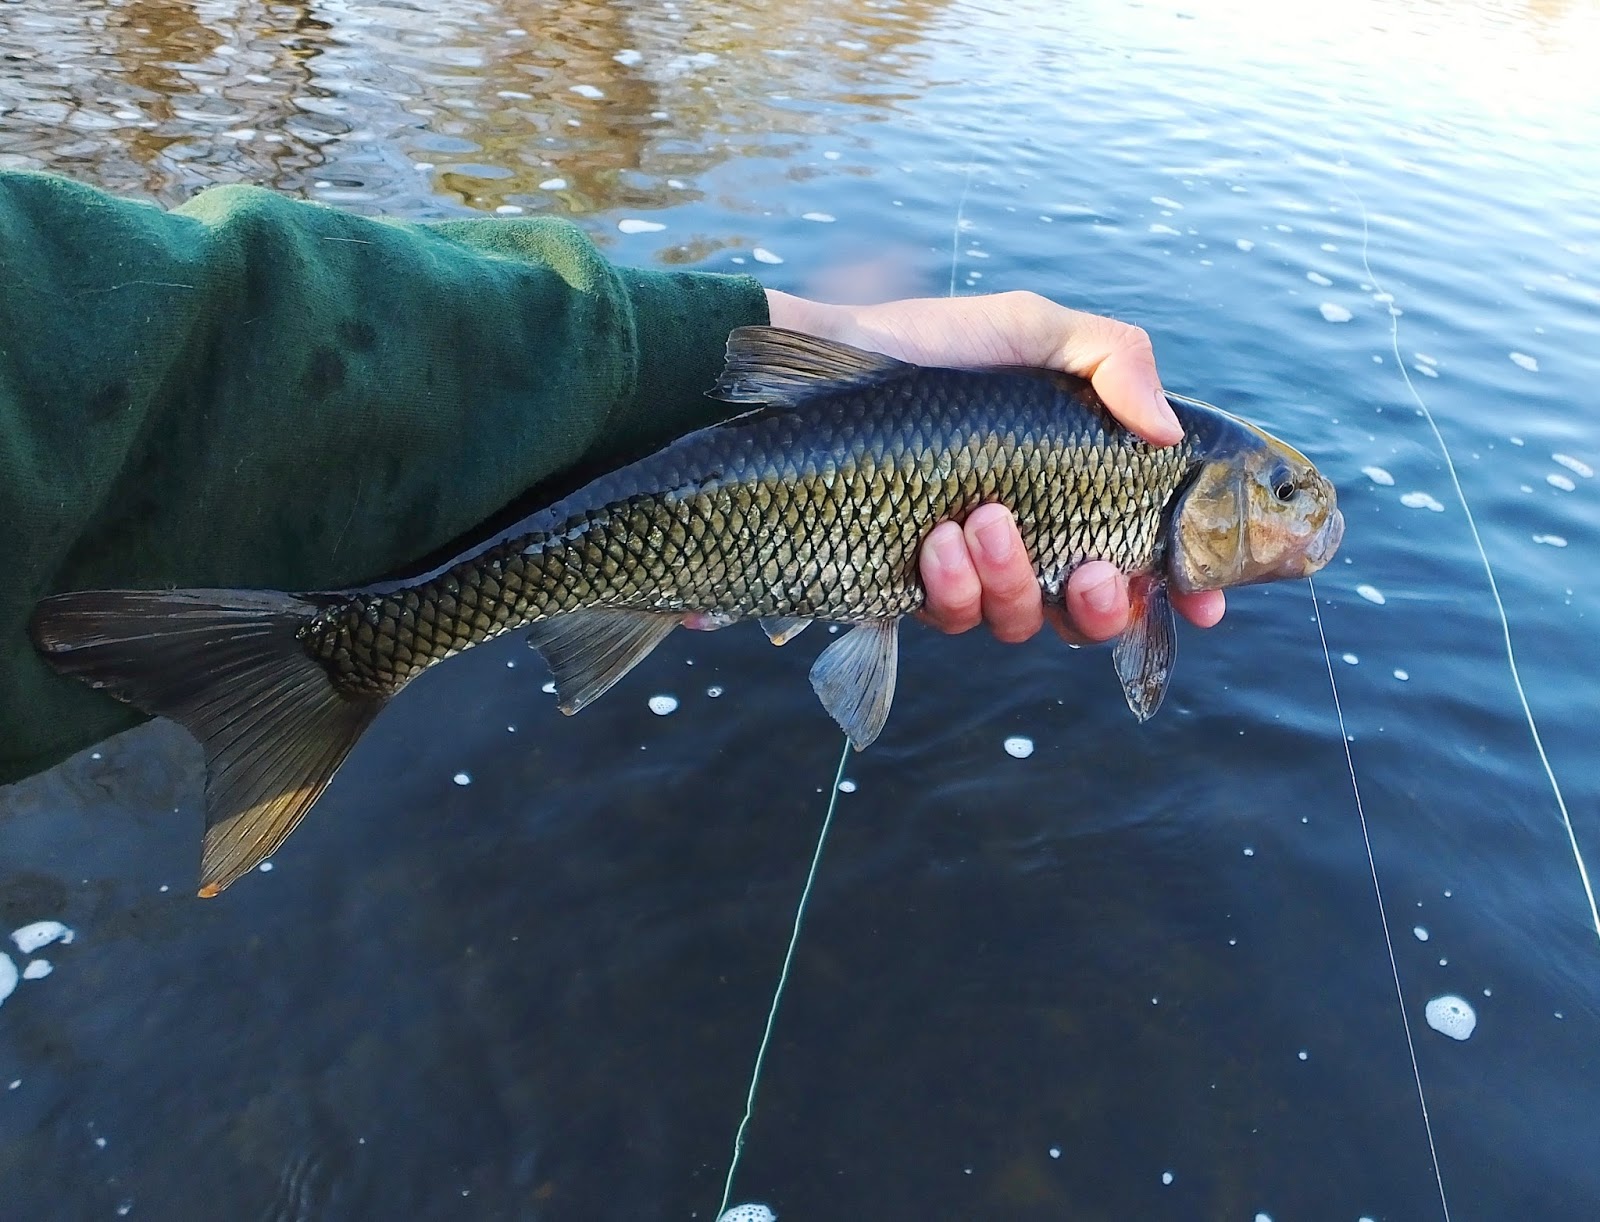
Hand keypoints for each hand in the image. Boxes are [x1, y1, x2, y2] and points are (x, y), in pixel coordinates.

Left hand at [765, 289, 1226, 642]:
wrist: (824, 368)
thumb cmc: (931, 347)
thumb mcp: (1034, 331)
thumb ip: (1114, 359)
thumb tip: (1166, 433)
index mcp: (1078, 484)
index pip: (1150, 551)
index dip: (1184, 588)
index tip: (1204, 602)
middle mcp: (1035, 535)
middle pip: (1097, 613)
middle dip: (1106, 607)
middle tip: (1095, 569)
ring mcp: (975, 568)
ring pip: (1025, 622)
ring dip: (1015, 580)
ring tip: (984, 519)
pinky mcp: (915, 587)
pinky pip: (954, 618)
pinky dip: (955, 586)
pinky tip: (938, 539)